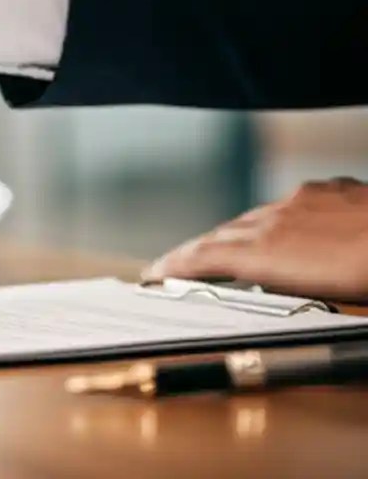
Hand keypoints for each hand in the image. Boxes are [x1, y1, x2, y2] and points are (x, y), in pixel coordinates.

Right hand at [142, 178, 367, 301]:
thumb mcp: (325, 300)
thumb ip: (284, 292)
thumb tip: (261, 293)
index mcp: (270, 250)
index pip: (204, 256)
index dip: (173, 266)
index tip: (153, 275)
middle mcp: (280, 218)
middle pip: (222, 234)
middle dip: (193, 250)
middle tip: (172, 264)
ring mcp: (308, 200)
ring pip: (254, 217)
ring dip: (231, 235)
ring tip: (219, 250)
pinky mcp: (336, 190)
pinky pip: (290, 204)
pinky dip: (274, 221)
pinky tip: (284, 227)